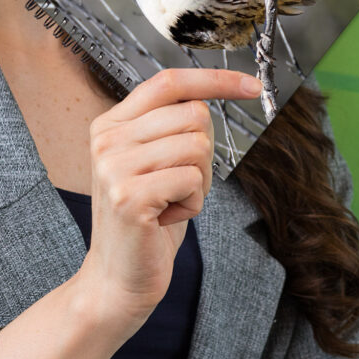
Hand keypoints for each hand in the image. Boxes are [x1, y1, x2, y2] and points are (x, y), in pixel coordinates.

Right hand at [76, 68, 261, 323]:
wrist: (119, 278)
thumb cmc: (147, 219)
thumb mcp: (154, 162)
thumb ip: (169, 126)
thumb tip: (210, 96)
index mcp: (111, 124)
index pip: (169, 81)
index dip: (214, 80)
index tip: (251, 85)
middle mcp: (107, 139)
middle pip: (193, 114)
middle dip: (204, 152)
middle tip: (179, 183)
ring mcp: (114, 166)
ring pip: (197, 146)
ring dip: (198, 180)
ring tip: (171, 201)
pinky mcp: (128, 196)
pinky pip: (192, 179)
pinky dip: (193, 202)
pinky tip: (167, 217)